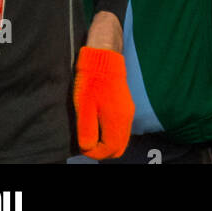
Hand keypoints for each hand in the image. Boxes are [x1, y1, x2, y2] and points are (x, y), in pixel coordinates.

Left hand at [72, 44, 134, 160]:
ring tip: (91, 134)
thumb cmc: (92, 81)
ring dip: (107, 142)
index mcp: (117, 120)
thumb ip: (87, 130)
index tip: (83, 146)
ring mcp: (128, 111)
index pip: (109, 149)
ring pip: (121, 138)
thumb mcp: (84, 107)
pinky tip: (99, 125)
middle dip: (103, 151)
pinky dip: (111, 134)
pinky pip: (122, 129)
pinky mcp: (126, 105)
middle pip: (118, 147)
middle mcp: (126, 118)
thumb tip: (87, 148)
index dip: (95, 153)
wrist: (104, 57)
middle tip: (87, 144)